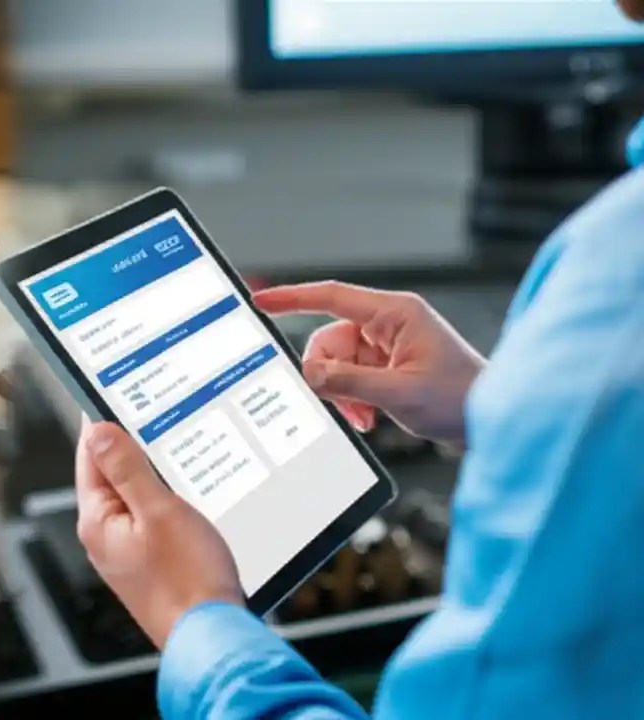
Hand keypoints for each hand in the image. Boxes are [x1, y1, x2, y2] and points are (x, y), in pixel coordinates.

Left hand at [75, 420, 243, 648]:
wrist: (212, 634)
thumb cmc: (188, 582)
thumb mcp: (158, 510)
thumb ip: (127, 469)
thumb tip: (98, 432)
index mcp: (98, 522)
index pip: (90, 458)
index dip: (103, 425)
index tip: (115, 396)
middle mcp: (105, 537)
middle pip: (112, 476)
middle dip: (132, 447)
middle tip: (153, 415)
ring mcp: (127, 552)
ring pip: (135, 497)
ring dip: (152, 474)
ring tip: (175, 448)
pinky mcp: (150, 562)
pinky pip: (151, 518)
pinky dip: (165, 499)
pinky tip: (187, 491)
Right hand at [254, 281, 484, 448]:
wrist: (489, 422)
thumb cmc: (462, 399)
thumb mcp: (400, 393)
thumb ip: (349, 382)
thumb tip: (311, 372)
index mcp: (396, 314)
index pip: (332, 296)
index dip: (293, 297)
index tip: (262, 301)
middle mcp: (389, 324)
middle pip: (328, 340)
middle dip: (328, 374)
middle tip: (344, 403)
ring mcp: (386, 345)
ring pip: (335, 363)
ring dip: (343, 393)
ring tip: (365, 415)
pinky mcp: (385, 365)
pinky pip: (348, 377)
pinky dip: (352, 399)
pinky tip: (370, 415)